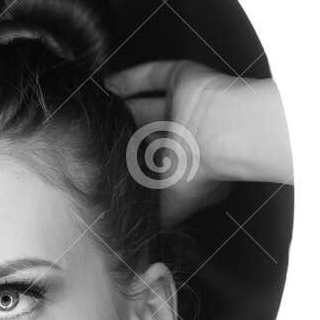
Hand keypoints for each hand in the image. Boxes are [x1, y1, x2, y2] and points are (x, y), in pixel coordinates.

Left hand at [104, 59, 257, 226]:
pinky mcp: (182, 79)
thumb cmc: (198, 173)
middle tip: (100, 136)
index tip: (113, 169)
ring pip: (151, 106)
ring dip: (126, 106)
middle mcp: (189, 136)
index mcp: (190, 166)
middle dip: (129, 136)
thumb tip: (135, 243)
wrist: (221, 134)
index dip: (139, 168)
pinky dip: (130, 79)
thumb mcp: (170, 208)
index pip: (159, 168)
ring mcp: (186, 106)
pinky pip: (153, 76)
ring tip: (98, 109)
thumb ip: (154, 219)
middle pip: (152, 134)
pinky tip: (108, 83)